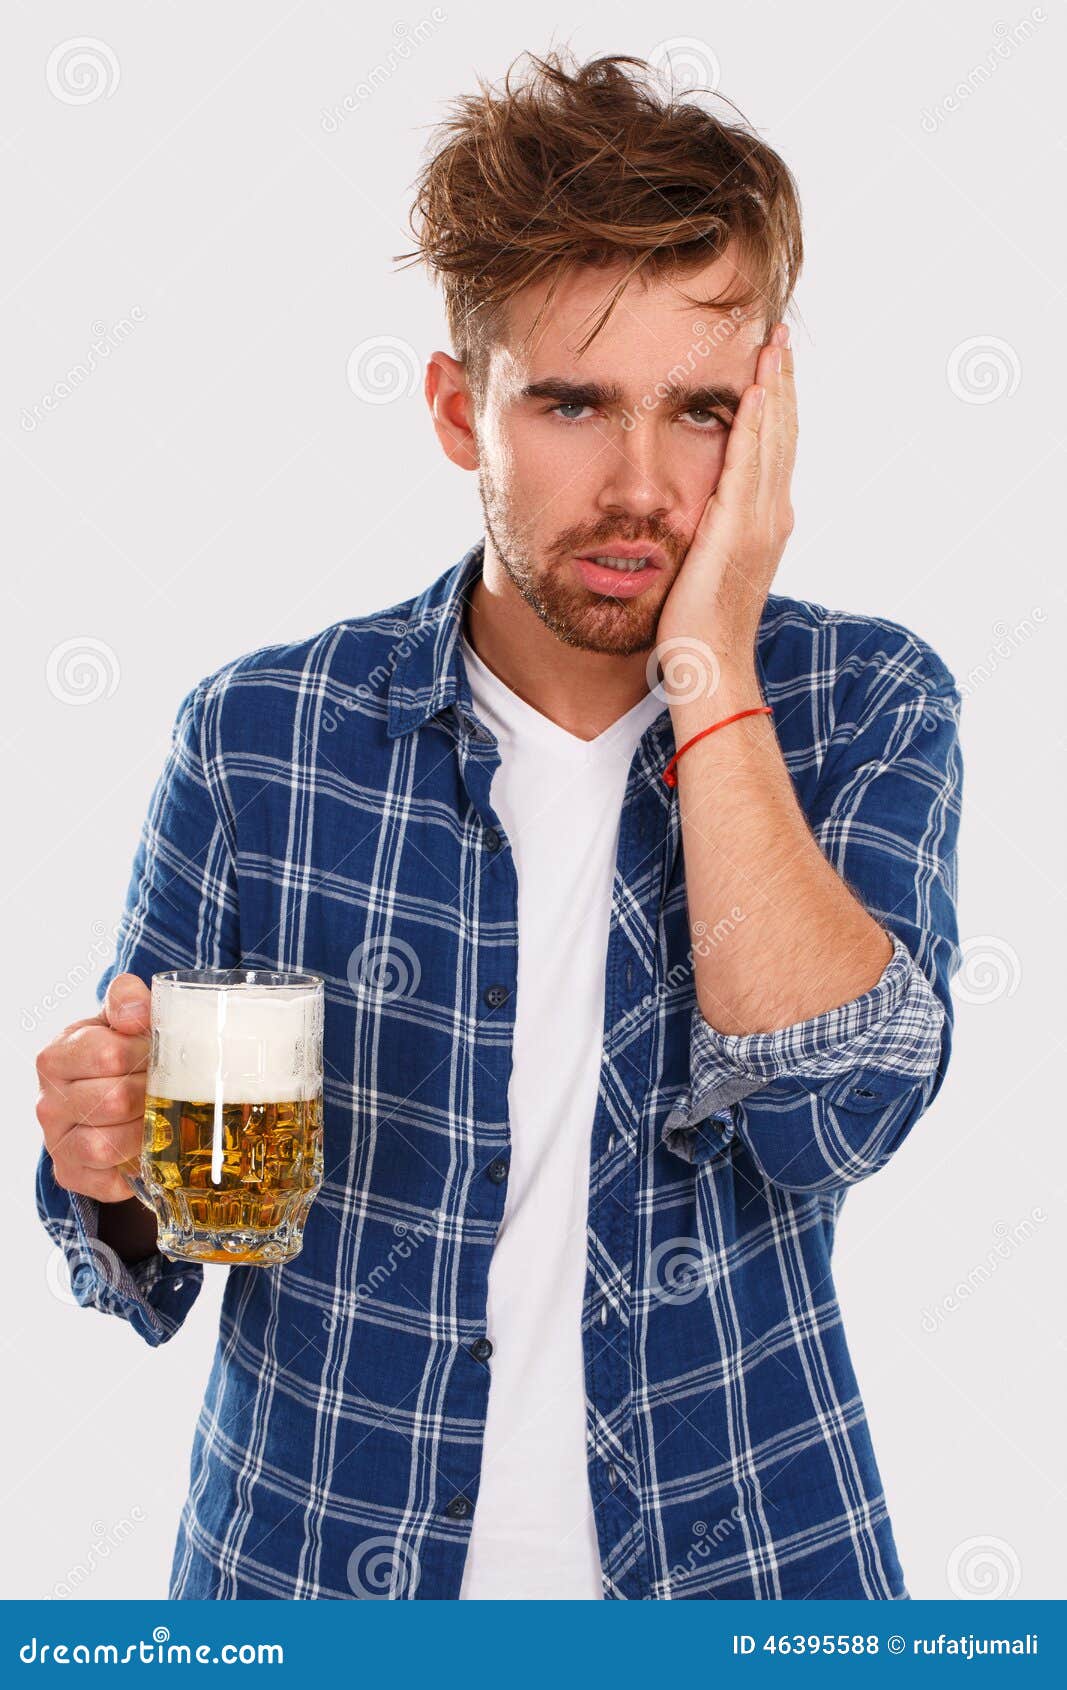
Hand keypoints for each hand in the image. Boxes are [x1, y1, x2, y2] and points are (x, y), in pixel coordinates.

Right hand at [35, 973, 151, 1204]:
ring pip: (108, 1145)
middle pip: (114, 1101)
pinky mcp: (71, 1174)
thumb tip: (135, 1011)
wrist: (106, 1094)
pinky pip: (107, 1181)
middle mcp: (47, 1103)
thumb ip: (127, 1000)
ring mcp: (56, 1142)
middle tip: (165, 1087)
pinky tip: (145, 1150)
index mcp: (54, 1057)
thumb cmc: (117, 1053)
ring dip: (145, 1131)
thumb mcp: (120, 1019)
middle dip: (151, 1093)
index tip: (156, 1052)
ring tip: (158, 1116)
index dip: (145, 1054)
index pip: (108, 1054)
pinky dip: (134, 1168)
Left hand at [657, 321, 796, 666]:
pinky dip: (753, 427)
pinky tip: (753, 392)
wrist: (710, 664)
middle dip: (782, 382)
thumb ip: (716, 535)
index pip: (775, 449)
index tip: (772, 366)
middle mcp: (772, 515)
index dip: (776, 406)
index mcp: (767, 522)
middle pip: (783, 433)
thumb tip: (703, 516)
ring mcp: (759, 521)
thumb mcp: (712, 566)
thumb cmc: (702, 627)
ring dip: (773, 389)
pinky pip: (747, 466)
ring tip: (771, 345)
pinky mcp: (736, 529)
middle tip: (779, 336)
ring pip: (772, 439)